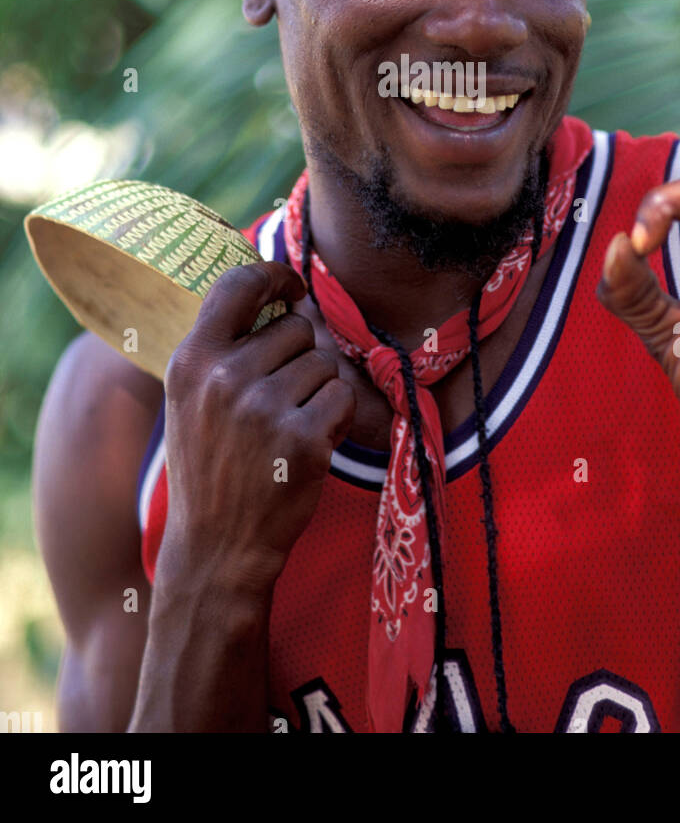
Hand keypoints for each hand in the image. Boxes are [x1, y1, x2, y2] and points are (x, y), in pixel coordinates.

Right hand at [161, 261, 355, 592]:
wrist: (216, 549)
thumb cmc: (211, 465)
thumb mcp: (192, 399)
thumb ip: (223, 347)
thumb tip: (282, 293)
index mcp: (191, 361)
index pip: (237, 285)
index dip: (273, 275)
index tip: (291, 286)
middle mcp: (225, 378)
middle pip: (296, 328)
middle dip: (299, 357)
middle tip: (276, 402)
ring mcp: (264, 409)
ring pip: (324, 363)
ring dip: (318, 390)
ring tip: (286, 428)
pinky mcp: (303, 440)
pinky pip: (342, 396)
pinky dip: (335, 417)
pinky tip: (307, 444)